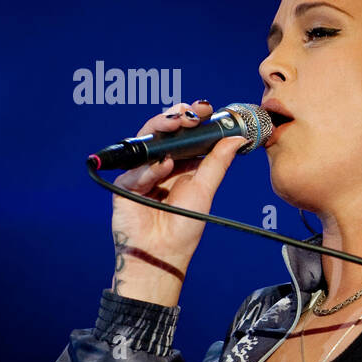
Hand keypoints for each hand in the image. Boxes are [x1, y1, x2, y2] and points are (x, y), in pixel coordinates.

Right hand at [109, 100, 247, 304]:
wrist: (163, 253)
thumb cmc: (185, 226)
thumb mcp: (205, 189)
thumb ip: (217, 162)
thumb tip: (236, 137)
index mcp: (181, 165)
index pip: (184, 134)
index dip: (193, 119)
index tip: (205, 108)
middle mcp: (160, 165)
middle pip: (162, 132)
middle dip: (175, 117)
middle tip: (190, 111)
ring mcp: (141, 173)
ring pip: (145, 142)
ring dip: (160, 128)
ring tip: (177, 124)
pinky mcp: (125, 185)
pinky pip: (136, 169)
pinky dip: (150, 168)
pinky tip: (163, 167)